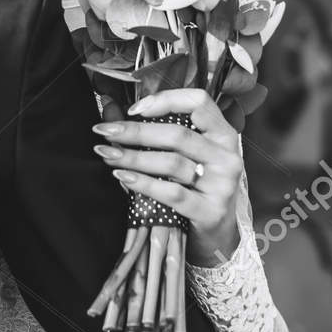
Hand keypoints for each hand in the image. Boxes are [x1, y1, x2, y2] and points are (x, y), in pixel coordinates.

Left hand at [91, 88, 243, 266]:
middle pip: (178, 134)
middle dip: (135, 131)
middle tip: (105, 131)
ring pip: (172, 163)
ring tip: (107, 155)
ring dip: (133, 157)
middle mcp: (227, 156)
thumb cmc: (194, 186)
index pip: (199, 102)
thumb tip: (109, 104)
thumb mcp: (182, 155)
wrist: (215, 231)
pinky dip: (144, 183)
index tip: (134, 109)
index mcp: (222, 134)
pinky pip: (172, 193)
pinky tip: (122, 176)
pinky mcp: (211, 211)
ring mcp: (222, 184)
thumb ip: (150, 129)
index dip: (165, 100)